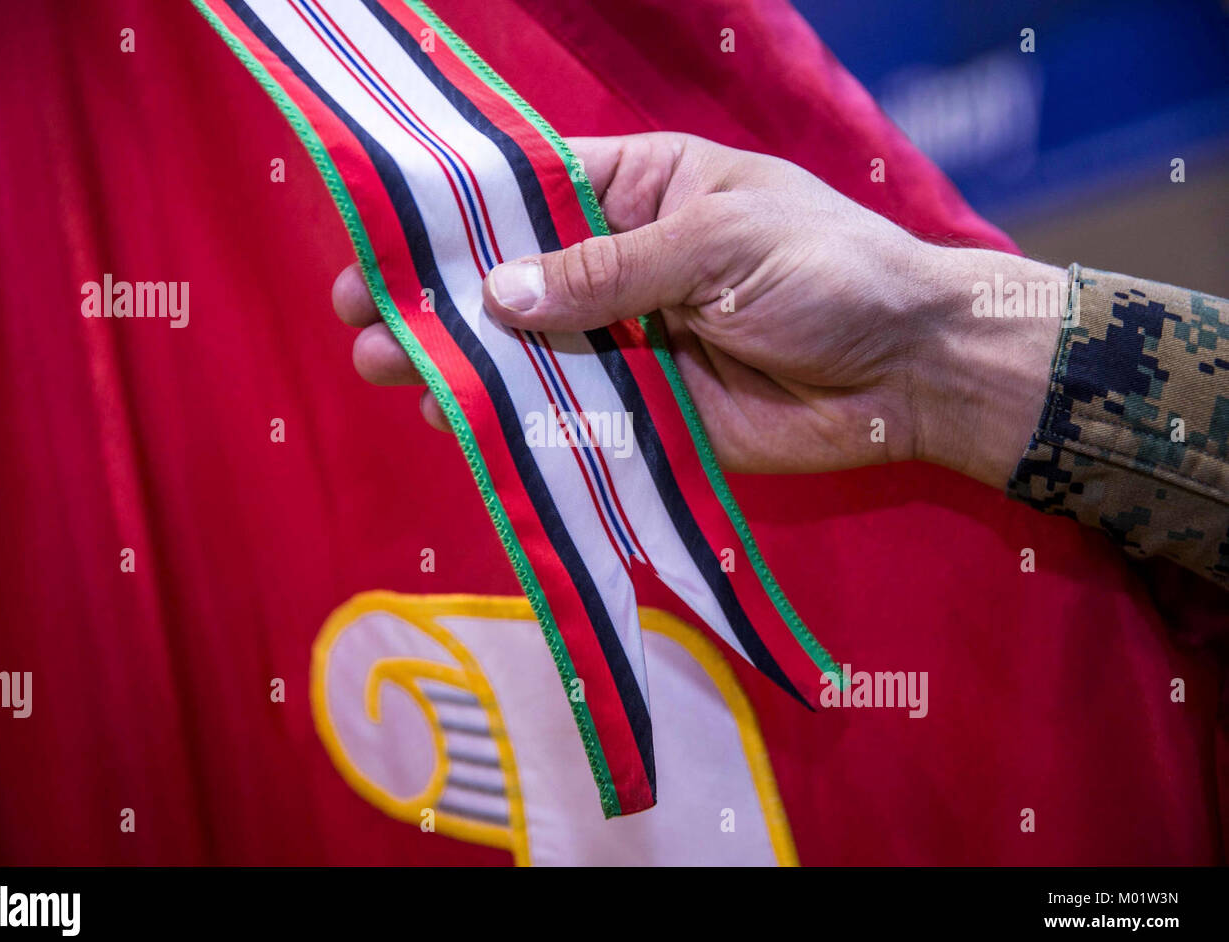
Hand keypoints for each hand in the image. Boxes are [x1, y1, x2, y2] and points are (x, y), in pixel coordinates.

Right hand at [333, 132, 1064, 486]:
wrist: (910, 371)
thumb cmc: (828, 271)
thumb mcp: (718, 243)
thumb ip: (608, 271)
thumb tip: (497, 295)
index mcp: (643, 191)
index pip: (531, 193)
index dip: (457, 216)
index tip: (384, 237)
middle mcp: (625, 264)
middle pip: (516, 278)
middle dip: (442, 297)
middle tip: (362, 318)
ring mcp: (630, 342)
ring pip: (531, 351)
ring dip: (465, 363)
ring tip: (389, 370)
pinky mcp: (645, 413)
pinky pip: (570, 414)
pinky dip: (518, 420)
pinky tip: (461, 419)